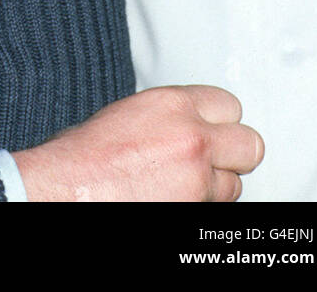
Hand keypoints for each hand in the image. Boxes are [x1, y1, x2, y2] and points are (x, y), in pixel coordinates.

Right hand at [12, 85, 263, 201]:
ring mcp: (196, 180)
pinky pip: (212, 209)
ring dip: (213, 185)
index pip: (230, 105)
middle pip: (250, 145)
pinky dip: (197, 205)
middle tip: (214, 157)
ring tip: (181, 183)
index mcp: (174, 105)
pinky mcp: (193, 211)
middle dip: (233, 153)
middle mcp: (193, 139)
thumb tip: (188, 125)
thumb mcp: (130, 113)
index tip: (214, 127)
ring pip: (234, 185)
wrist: (66, 190)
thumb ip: (170, 116)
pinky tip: (172, 197)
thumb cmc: (83, 157)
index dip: (219, 120)